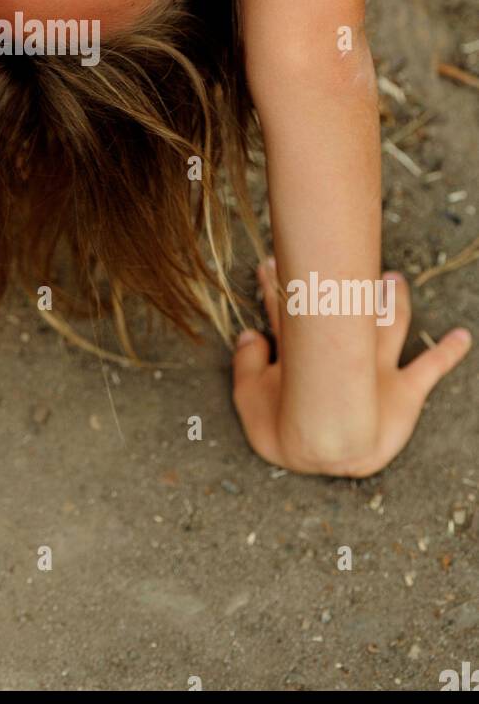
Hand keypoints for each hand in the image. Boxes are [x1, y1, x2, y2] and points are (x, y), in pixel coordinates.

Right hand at [232, 260, 471, 476]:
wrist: (326, 445)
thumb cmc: (285, 428)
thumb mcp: (247, 395)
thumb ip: (247, 363)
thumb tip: (249, 337)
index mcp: (305, 353)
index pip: (290, 312)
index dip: (279, 288)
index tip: (270, 263)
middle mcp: (346, 353)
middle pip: (343, 306)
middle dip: (340, 280)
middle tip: (339, 258)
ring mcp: (378, 370)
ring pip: (391, 322)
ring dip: (394, 300)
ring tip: (396, 280)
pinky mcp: (405, 392)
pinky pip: (431, 368)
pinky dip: (449, 352)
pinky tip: (464, 337)